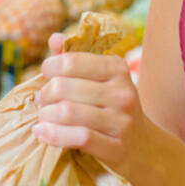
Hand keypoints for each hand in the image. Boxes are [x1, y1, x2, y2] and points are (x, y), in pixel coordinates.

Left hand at [32, 31, 151, 182]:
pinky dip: (53, 135)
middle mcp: (122, 92)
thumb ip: (74, 60)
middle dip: (44, 95)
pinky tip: (42, 133)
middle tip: (41, 102)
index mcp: (117, 68)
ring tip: (42, 119)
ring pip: (67, 112)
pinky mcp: (117, 147)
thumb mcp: (99, 81)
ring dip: (46, 116)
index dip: (49, 68)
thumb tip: (54, 38)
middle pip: (63, 88)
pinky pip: (79, 137)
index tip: (46, 77)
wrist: (143, 148)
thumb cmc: (111, 108)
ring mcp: (121, 121)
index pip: (70, 61)